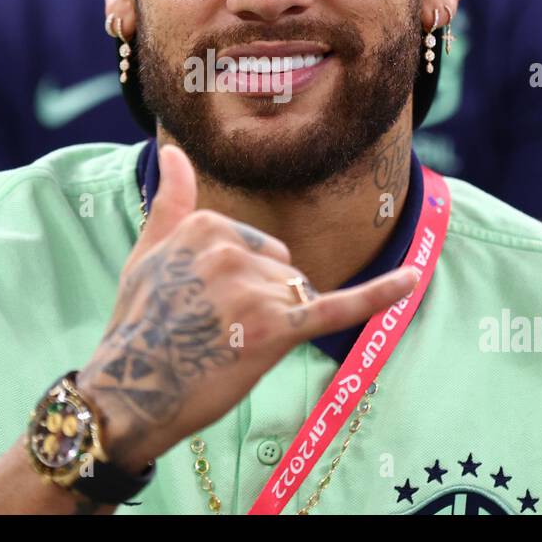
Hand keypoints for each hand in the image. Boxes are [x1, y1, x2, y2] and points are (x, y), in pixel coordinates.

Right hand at [77, 144, 417, 470]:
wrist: (130, 391)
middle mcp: (231, 250)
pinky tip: (412, 279)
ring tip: (225, 348)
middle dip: (261, 302)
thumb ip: (170, 199)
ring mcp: (254, 290)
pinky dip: (379, 294)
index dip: (238, 283)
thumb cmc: (138, 324)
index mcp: (207, 225)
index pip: (258, 247)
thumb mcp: (147, 253)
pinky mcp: (276, 330)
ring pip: (297, 296)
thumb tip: (174, 150)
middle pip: (282, 270)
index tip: (199, 307)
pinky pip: (338, 306)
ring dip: (275, 325)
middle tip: (212, 333)